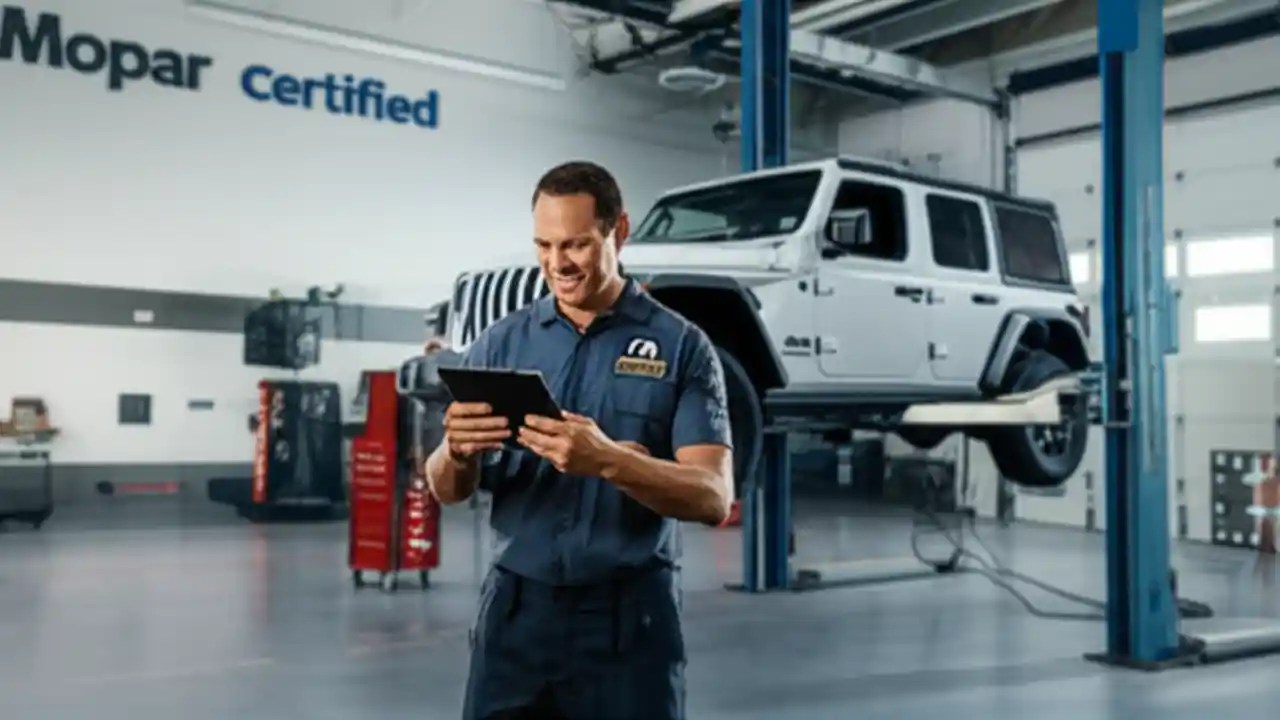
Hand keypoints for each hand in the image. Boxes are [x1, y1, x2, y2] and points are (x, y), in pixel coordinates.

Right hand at [442, 402, 509, 461]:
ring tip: (507, 433)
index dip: (476, 408)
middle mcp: (450, 423)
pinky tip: (500, 444)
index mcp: (453, 410)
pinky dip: (489, 445)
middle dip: (490, 423)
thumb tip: (499, 408)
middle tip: (506, 422)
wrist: (458, 441)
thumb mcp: (471, 413)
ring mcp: (452, 438)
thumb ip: (480, 410)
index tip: (490, 408)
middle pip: (471, 424)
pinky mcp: (457, 450)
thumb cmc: (469, 422)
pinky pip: (475, 448)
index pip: (463, 408)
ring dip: (493, 435)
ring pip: (474, 437)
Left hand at [518, 411, 634, 475]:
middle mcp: (563, 445)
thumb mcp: (586, 423)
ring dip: (530, 444)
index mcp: (570, 431)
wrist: (606, 461)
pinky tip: (536, 446)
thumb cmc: (598, 439)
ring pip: (540, 450)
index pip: (546, 425)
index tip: (526, 418)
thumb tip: (557, 413)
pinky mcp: (561, 467)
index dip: (534, 421)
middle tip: (519, 428)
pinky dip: (541, 451)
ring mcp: (561, 458)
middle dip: (527, 433)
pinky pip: (548, 457)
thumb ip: (570, 417)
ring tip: (522, 438)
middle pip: (538, 439)